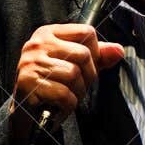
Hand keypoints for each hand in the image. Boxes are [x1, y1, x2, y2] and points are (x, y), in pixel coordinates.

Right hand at [9, 23, 123, 143]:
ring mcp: (31, 63)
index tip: (85, 67)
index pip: (86, 32)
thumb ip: (97, 57)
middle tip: (78, 87)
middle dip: (88, 76)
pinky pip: (64, 94)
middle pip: (83, 54)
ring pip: (74, 74)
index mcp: (49, 33)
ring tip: (67, 96)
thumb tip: (118, 50)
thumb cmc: (51, 86)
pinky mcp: (28, 83)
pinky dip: (67, 105)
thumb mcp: (74, 65)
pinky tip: (59, 105)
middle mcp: (37, 44)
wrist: (25, 112)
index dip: (95, 53)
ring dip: (77, 92)